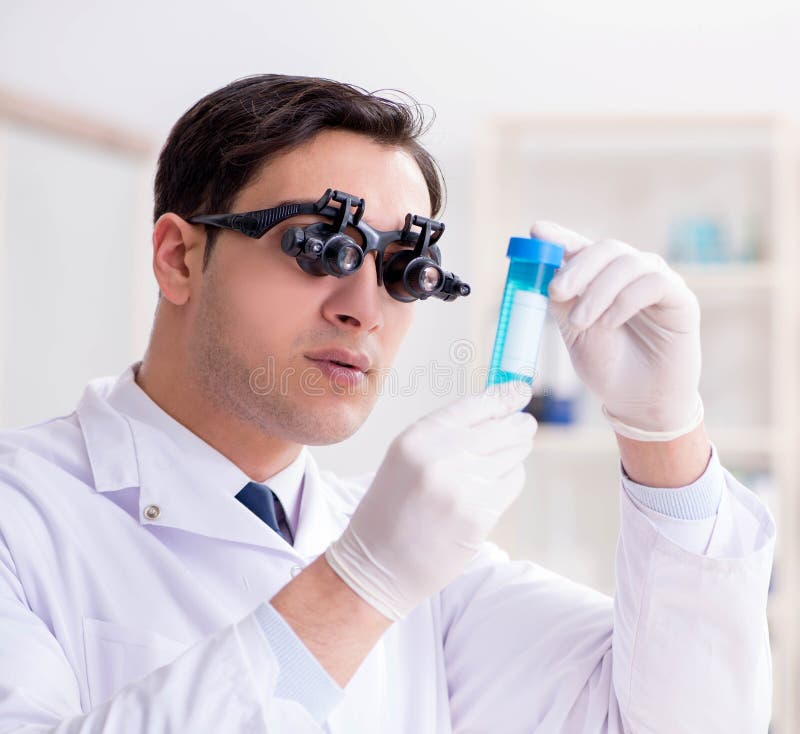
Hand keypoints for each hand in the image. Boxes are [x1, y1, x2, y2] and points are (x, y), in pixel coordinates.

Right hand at [325, 383, 535, 620]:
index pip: (473, 406)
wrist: (377, 564)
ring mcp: (462, 487)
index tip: (520, 391)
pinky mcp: (479, 516)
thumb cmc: (390, 509)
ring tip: (515, 449)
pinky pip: (511, 483)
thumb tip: (495, 413)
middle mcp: (440, 457)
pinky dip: (511, 478)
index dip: (503, 397)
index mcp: (417, 437)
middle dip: (519, 425)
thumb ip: (444, 435)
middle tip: (526, 424)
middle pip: (500, 428)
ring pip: (511, 455)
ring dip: (516, 451)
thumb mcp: (405, 458)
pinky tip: (501, 480)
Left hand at [531, 221, 702, 440]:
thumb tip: (548, 273)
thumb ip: (563, 303)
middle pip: (605, 248)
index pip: (580, 247)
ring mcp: (656, 282)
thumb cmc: (607, 366)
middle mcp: (629, 274)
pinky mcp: (680, 299)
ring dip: (598, 291)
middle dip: (576, 267)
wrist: (638, 401)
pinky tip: (611, 322)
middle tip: (556, 291)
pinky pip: (654, 282)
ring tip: (583, 323)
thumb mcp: (575, 333)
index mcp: (600, 279)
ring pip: (627, 263)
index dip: (559, 236)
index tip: (537, 231)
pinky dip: (625, 300)